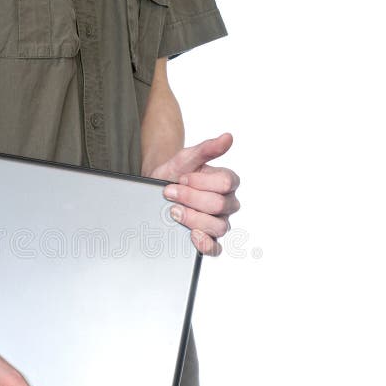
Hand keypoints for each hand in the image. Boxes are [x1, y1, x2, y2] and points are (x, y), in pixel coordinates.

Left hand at [147, 133, 240, 255]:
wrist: (157, 188)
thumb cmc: (175, 173)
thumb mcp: (185, 158)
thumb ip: (206, 149)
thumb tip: (227, 137)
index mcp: (227, 182)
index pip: (224, 183)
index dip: (200, 182)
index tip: (182, 178)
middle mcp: (228, 203)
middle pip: (219, 205)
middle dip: (190, 198)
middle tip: (170, 192)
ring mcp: (220, 222)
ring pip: (218, 226)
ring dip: (193, 218)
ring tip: (173, 211)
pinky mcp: (210, 239)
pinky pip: (215, 248)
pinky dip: (205, 244)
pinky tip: (192, 236)